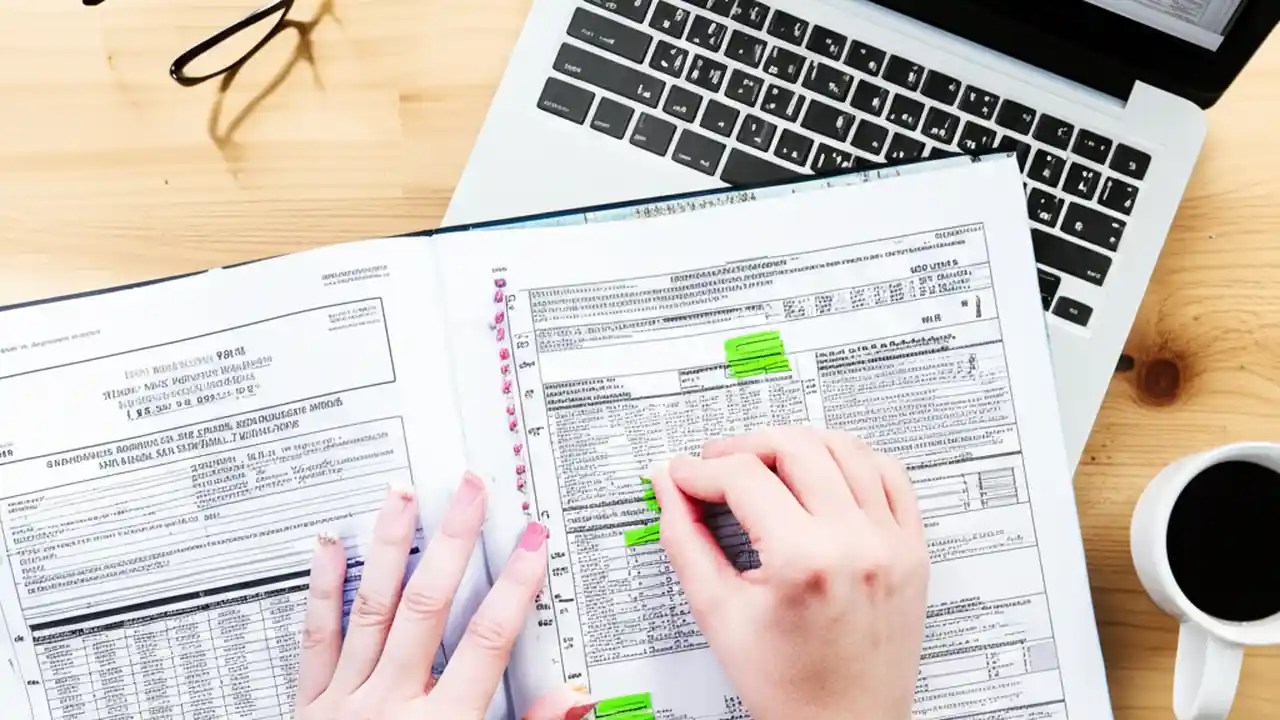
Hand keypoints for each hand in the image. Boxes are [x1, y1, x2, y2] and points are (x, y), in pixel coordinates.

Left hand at [295, 475, 595, 719]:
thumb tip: (572, 700)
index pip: (489, 640)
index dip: (514, 584)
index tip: (531, 540)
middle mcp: (390, 705)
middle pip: (429, 606)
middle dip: (454, 541)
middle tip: (470, 489)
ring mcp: (346, 702)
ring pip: (373, 609)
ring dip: (391, 548)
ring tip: (402, 497)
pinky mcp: (308, 706)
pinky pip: (316, 638)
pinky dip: (322, 589)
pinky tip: (328, 547)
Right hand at [651, 427, 929, 719]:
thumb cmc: (789, 688)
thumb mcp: (719, 614)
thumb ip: (686, 540)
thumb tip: (670, 488)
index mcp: (806, 562)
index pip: (744, 478)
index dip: (702, 469)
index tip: (684, 475)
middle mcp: (858, 544)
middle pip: (795, 446)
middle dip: (744, 446)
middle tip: (717, 465)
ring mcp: (892, 543)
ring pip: (845, 447)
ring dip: (797, 443)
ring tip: (766, 462)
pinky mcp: (913, 549)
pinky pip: (891, 474)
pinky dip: (853, 459)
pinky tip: (824, 472)